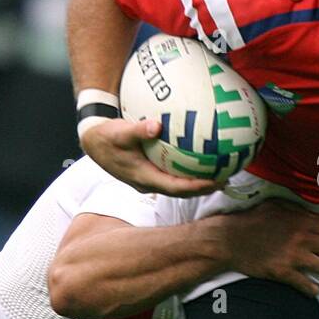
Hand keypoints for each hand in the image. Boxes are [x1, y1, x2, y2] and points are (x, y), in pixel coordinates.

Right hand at [80, 118, 218, 196]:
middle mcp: (148, 183)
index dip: (197, 187)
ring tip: (218, 175)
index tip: (216, 181)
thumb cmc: (106, 137)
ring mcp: (148, 180)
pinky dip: (187, 173)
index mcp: (144, 178)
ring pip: (178, 186)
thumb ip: (139, 130)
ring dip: (198, 183)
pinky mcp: (149, 173)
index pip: (177, 187)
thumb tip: (157, 126)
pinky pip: (173, 176)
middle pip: (182, 191)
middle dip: (204, 188)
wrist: (93, 141)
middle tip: (225, 179)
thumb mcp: (120, 132)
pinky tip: (199, 162)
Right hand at [221, 199, 318, 296]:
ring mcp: (293, 257)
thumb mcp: (275, 205)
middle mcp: (301, 239)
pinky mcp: (284, 273)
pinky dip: (311, 289)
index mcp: (299, 221)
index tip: (314, 236)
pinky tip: (312, 289)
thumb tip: (318, 218)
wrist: (229, 240)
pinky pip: (307, 285)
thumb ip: (298, 210)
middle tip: (316, 251)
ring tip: (313, 267)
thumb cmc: (251, 219)